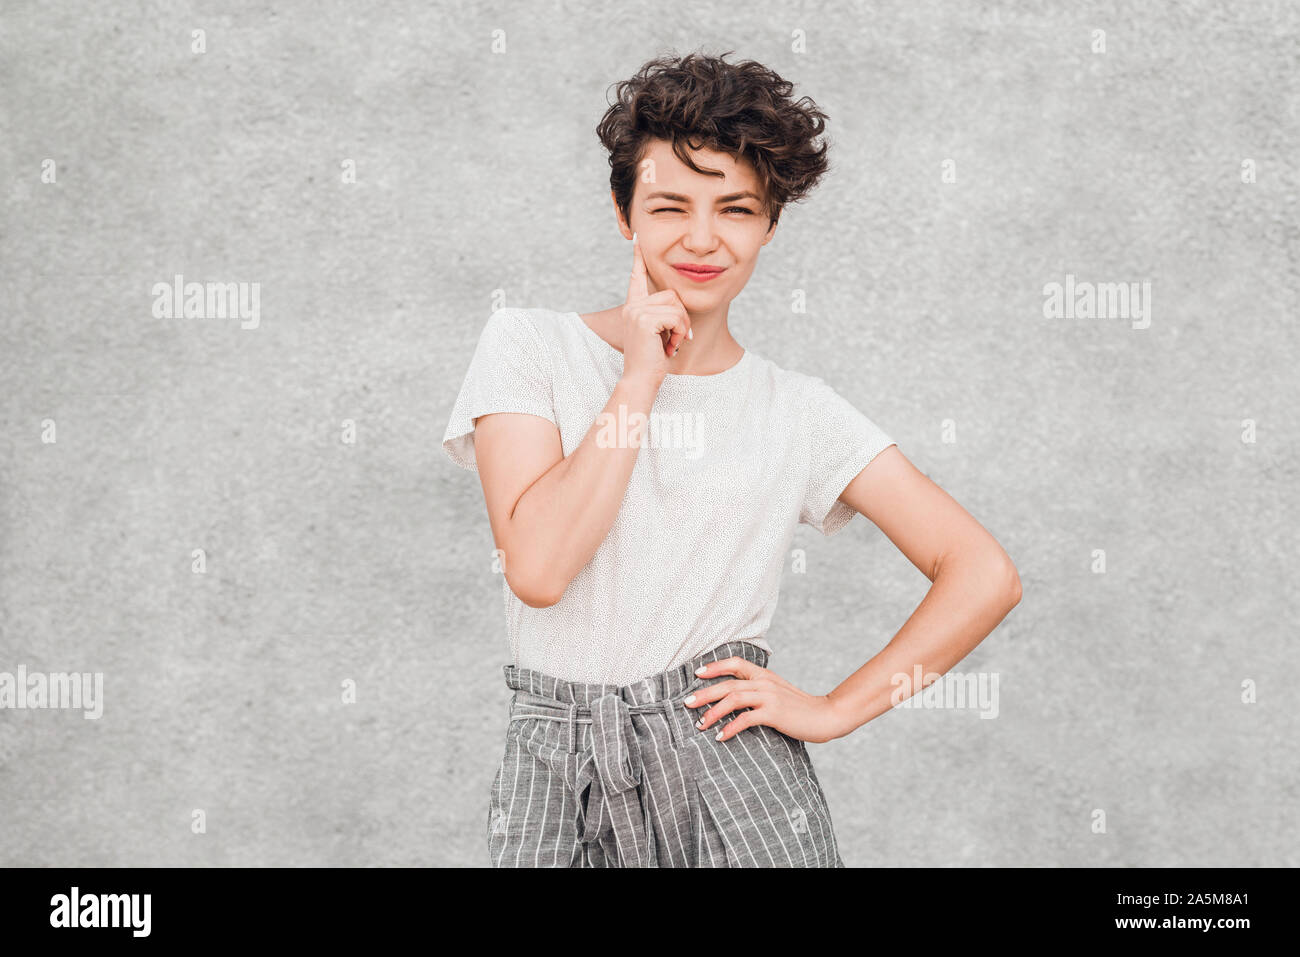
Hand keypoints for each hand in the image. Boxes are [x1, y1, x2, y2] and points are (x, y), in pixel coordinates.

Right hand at [621, 231, 692, 382]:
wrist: (641, 381)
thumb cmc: (652, 362)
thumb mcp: (659, 334)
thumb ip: (663, 316)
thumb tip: (677, 301)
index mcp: (634, 307)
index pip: (637, 277)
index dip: (639, 258)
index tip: (638, 239)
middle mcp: (632, 306)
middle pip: (671, 294)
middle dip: (681, 318)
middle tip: (676, 339)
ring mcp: (636, 311)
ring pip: (676, 306)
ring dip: (681, 327)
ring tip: (671, 344)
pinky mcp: (644, 319)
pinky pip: (676, 317)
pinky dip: (680, 333)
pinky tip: (670, 347)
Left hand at [684, 656, 850, 744]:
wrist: (826, 715)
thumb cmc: (800, 708)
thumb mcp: (778, 693)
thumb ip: (759, 690)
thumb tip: (736, 697)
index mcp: (764, 675)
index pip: (735, 662)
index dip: (715, 666)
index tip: (697, 672)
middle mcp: (764, 682)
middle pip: (728, 683)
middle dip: (704, 693)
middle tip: (686, 702)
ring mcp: (769, 696)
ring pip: (733, 698)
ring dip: (713, 712)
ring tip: (700, 724)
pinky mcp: (774, 713)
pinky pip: (746, 719)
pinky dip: (730, 728)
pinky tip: (720, 737)